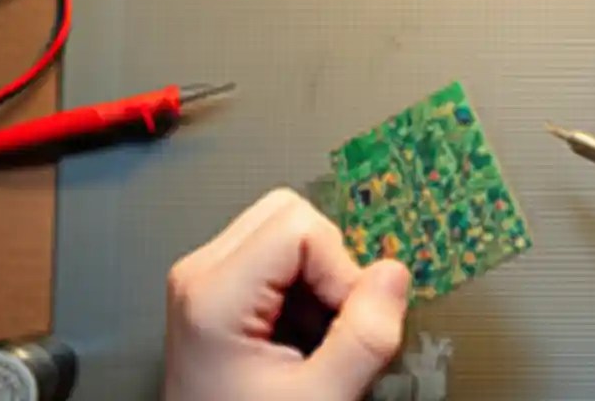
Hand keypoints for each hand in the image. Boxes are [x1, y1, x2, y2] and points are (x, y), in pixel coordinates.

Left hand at [164, 188, 410, 400]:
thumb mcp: (321, 400)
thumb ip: (364, 338)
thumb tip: (394, 273)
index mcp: (214, 295)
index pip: (300, 229)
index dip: (340, 270)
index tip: (345, 325)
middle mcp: (200, 274)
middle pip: (289, 213)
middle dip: (330, 263)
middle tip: (333, 323)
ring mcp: (205, 279)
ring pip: (286, 229)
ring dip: (320, 276)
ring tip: (315, 336)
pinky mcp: (217, 289)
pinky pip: (277, 253)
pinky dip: (305, 286)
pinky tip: (300, 334)